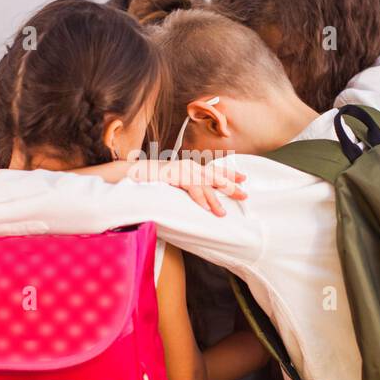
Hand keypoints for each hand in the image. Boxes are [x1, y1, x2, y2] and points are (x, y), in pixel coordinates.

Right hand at [127, 158, 246, 215]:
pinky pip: (190, 187)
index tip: (244, 178)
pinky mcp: (175, 175)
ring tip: (222, 213)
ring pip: (204, 185)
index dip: (229, 174)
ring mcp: (182, 170)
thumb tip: (202, 199)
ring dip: (214, 200)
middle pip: (215, 176)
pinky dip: (198, 198)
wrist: (135, 173)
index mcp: (192, 168)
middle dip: (230, 186)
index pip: (214, 170)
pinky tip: (205, 208)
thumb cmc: (155, 180)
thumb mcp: (176, 183)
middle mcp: (190, 167)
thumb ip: (189, 187)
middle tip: (244, 194)